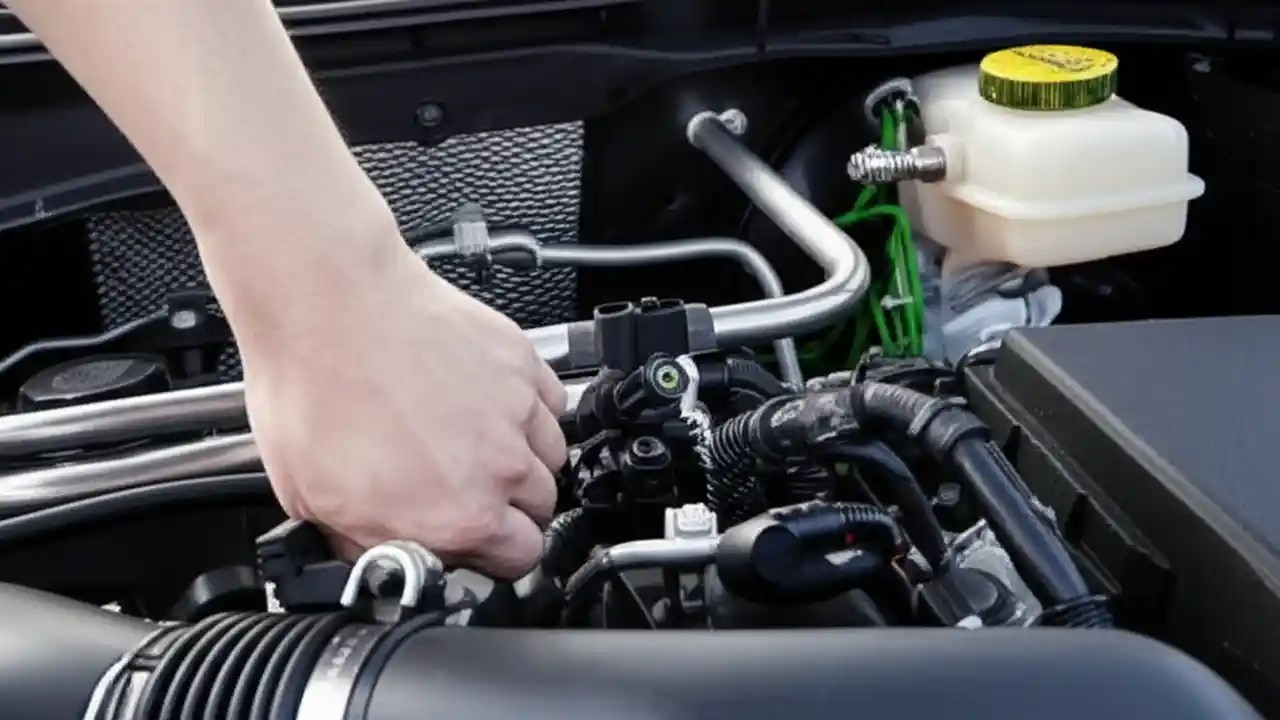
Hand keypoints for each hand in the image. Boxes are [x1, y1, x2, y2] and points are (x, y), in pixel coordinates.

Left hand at [236, 240, 568, 578]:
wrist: (327, 306)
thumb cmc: (314, 389)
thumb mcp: (312, 500)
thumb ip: (367, 542)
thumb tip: (380, 559)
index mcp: (459, 515)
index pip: (521, 557)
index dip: (498, 556)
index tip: (480, 543)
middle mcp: (500, 467)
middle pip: (542, 507)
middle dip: (510, 507)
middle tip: (469, 488)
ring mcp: (517, 410)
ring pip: (552, 456)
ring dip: (524, 458)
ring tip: (479, 444)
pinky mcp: (519, 362)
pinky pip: (551, 401)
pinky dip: (530, 408)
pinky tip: (491, 405)